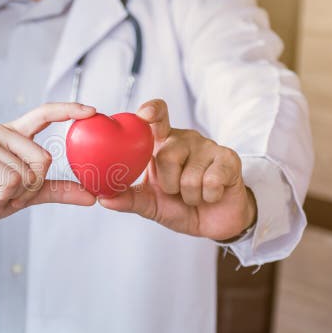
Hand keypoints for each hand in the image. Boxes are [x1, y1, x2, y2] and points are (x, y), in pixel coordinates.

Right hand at [0, 102, 97, 227]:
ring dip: (15, 194)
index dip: (68, 110)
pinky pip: (13, 181)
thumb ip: (58, 190)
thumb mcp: (29, 193)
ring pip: (29, 174)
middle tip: (7, 189)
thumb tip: (91, 196)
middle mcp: (0, 132)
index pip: (44, 114)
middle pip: (44, 159)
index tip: (93, 111)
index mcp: (14, 134)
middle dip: (31, 186)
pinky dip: (4, 195)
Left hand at [98, 99, 256, 240]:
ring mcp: (209, 146)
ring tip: (195, 194)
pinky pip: (212, 181)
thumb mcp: (150, 203)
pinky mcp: (229, 158)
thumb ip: (128, 198)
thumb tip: (102, 198)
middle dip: (169, 184)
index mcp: (163, 143)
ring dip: (190, 195)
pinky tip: (212, 194)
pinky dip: (208, 196)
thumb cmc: (178, 205)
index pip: (158, 115)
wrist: (214, 221)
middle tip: (176, 190)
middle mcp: (185, 139)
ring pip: (190, 175)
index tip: (144, 116)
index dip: (152, 111)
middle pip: (167, 155)